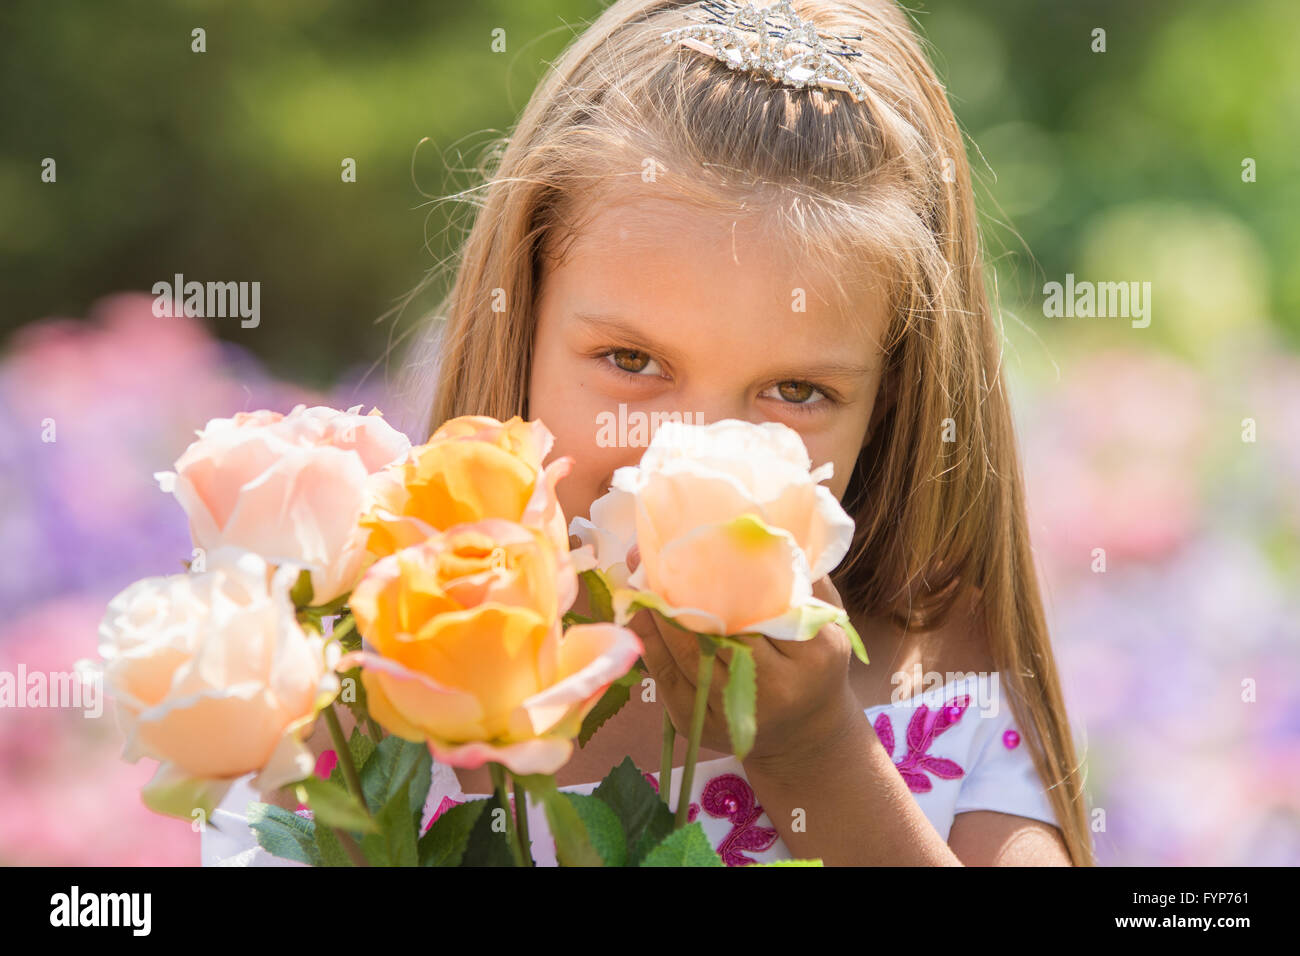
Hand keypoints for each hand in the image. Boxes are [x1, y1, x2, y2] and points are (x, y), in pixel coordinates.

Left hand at [626, 545, 858, 764]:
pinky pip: (667, 679)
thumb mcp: (826, 617)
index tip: (702, 550)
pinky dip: (651, 644)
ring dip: (659, 618)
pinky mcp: (701, 727)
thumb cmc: (814, 661)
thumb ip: (802, 576)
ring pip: (686, 657)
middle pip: (718, 635)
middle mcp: (776, 690)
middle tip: (658, 562)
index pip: (764, 610)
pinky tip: (641, 616)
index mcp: (814, 655)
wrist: (806, 733)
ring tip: (643, 582)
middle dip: (685, 598)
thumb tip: (766, 525)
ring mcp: (735, 713)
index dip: (728, 582)